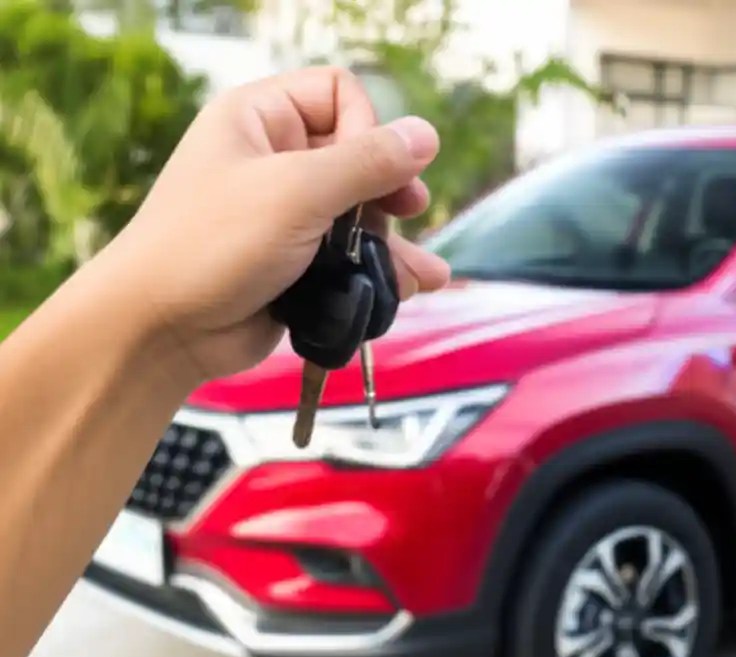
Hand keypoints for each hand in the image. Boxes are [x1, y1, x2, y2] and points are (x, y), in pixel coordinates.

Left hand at [99, 66, 450, 382]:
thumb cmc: (212, 247)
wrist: (160, 332)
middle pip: (361, 156)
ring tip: (418, 274)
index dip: (365, 129)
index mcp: (259, 119)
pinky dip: (379, 272)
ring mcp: (287, 215)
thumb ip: (367, 163)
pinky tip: (411, 288)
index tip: (362, 174)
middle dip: (387, 191)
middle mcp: (275, 160)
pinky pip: (352, 257)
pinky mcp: (297, 263)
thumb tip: (427, 135)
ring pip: (363, 213)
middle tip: (405, 211)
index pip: (340, 95)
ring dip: (392, 242)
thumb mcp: (296, 192)